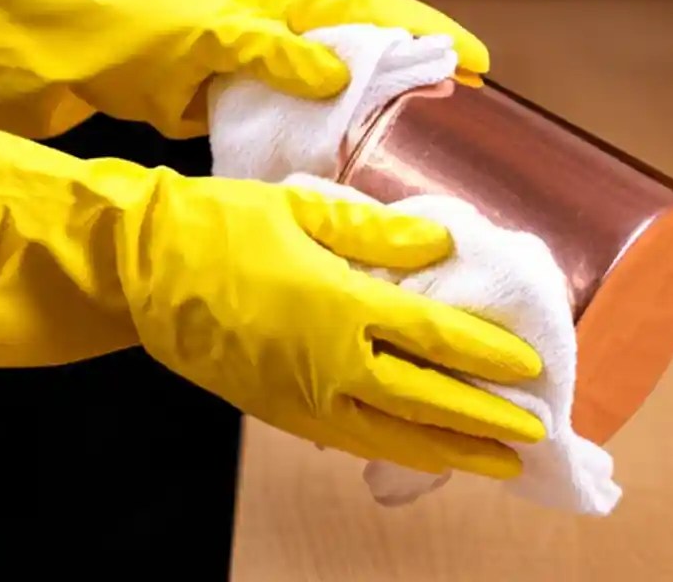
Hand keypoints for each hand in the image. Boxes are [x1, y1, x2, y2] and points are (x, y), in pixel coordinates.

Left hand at [0, 0, 488, 139]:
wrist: (74, 50)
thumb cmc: (136, 30)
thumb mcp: (202, 36)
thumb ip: (269, 50)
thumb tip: (340, 73)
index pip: (371, 8)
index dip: (427, 32)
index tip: (477, 63)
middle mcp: (284, 26)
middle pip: (371, 43)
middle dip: (422, 69)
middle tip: (470, 105)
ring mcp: (268, 63)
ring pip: (347, 82)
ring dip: (388, 106)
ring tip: (433, 138)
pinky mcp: (249, 98)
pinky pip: (311, 114)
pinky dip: (341, 133)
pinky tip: (363, 160)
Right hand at [0, 120, 543, 478]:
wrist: (139, 266)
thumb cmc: (220, 225)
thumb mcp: (303, 208)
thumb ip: (378, 231)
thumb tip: (444, 243)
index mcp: (341, 304)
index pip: (436, 336)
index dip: (489, 354)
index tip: (532, 367)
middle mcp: (328, 362)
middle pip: (426, 402)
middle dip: (485, 421)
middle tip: (533, 434)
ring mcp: (302, 396)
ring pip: (391, 437)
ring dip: (449, 453)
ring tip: (495, 463)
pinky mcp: (278, 411)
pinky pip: (349, 440)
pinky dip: (394, 451)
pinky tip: (420, 453)